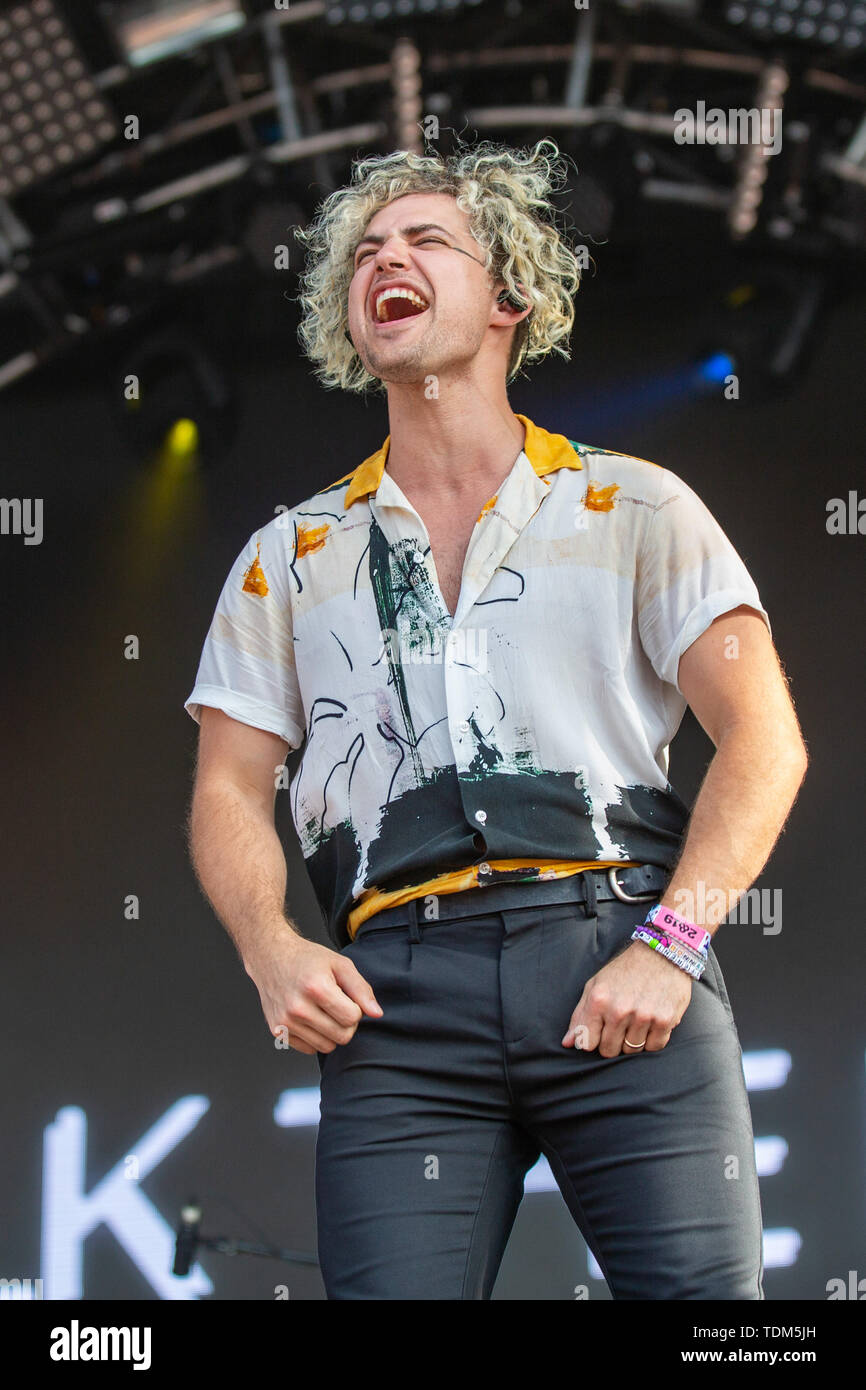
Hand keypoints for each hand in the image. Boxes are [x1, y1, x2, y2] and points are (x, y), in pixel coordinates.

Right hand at [245, 934, 382, 1054]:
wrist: (271, 957)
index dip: (355, 1008)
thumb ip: (361, 989)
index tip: (346, 997)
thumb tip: (377, 1014)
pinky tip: (310, 1017)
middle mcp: (298, 1007)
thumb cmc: (307, 959)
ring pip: (327, 1046)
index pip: (353, 1018)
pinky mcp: (277, 1031)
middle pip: (342, 1036)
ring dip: (331, 1032)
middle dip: (346, 1023)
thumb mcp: (340, 964)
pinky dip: (315, 1037)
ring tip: (323, 1010)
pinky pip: (310, 1049)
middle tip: (337, 1005)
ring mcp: (285, 1022)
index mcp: (316, 987)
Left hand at [561, 940, 692, 1056]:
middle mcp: (619, 1010)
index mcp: (598, 1000)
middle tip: (621, 1024)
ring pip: (632, 1050)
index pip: (587, 1043)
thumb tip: (567, 1043)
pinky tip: (652, 1022)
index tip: (600, 1031)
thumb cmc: (625, 970)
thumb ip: (580, 1015)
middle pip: (609, 1051)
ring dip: (633, 1040)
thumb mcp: (596, 985)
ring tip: (637, 1019)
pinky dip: (653, 1040)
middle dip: (613, 1042)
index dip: (593, 1040)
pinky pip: (654, 1047)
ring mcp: (643, 1016)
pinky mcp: (665, 1020)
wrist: (662, 953)